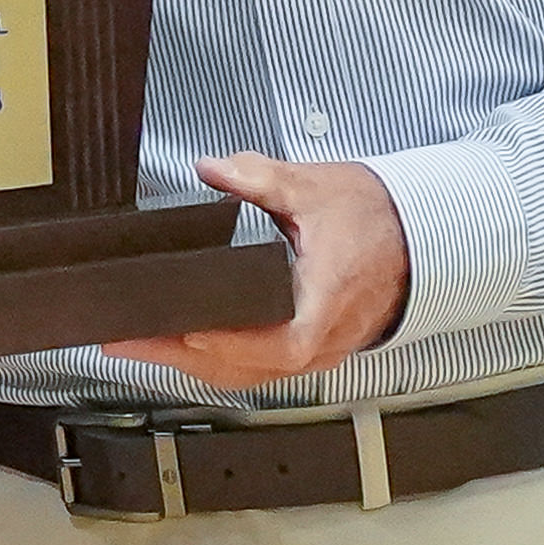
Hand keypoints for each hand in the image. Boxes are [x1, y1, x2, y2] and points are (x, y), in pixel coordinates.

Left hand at [103, 153, 410, 389]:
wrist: (419, 235)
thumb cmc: (377, 219)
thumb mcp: (316, 187)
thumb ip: (260, 178)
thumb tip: (214, 170)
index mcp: (327, 299)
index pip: (282, 341)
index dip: (232, 343)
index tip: (187, 330)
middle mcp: (323, 337)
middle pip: (247, 366)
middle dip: (180, 356)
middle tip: (124, 340)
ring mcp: (318, 350)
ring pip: (248, 374)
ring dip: (191, 365)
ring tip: (136, 346)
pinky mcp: (311, 351)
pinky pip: (258, 370)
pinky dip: (217, 365)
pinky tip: (182, 351)